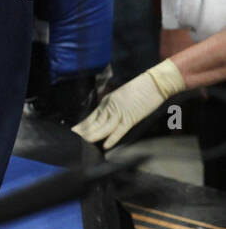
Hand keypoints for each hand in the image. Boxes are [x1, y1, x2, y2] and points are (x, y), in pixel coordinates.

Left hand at [71, 59, 185, 148]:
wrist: (155, 83)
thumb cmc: (140, 88)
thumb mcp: (120, 96)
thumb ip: (112, 106)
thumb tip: (107, 116)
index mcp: (107, 102)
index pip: (92, 116)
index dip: (83, 125)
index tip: (75, 131)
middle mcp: (110, 107)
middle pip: (94, 122)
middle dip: (84, 131)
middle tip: (73, 138)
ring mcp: (119, 113)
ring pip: (103, 127)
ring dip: (93, 135)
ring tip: (83, 142)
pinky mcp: (130, 118)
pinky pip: (119, 130)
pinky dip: (112, 138)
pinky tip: (105, 145)